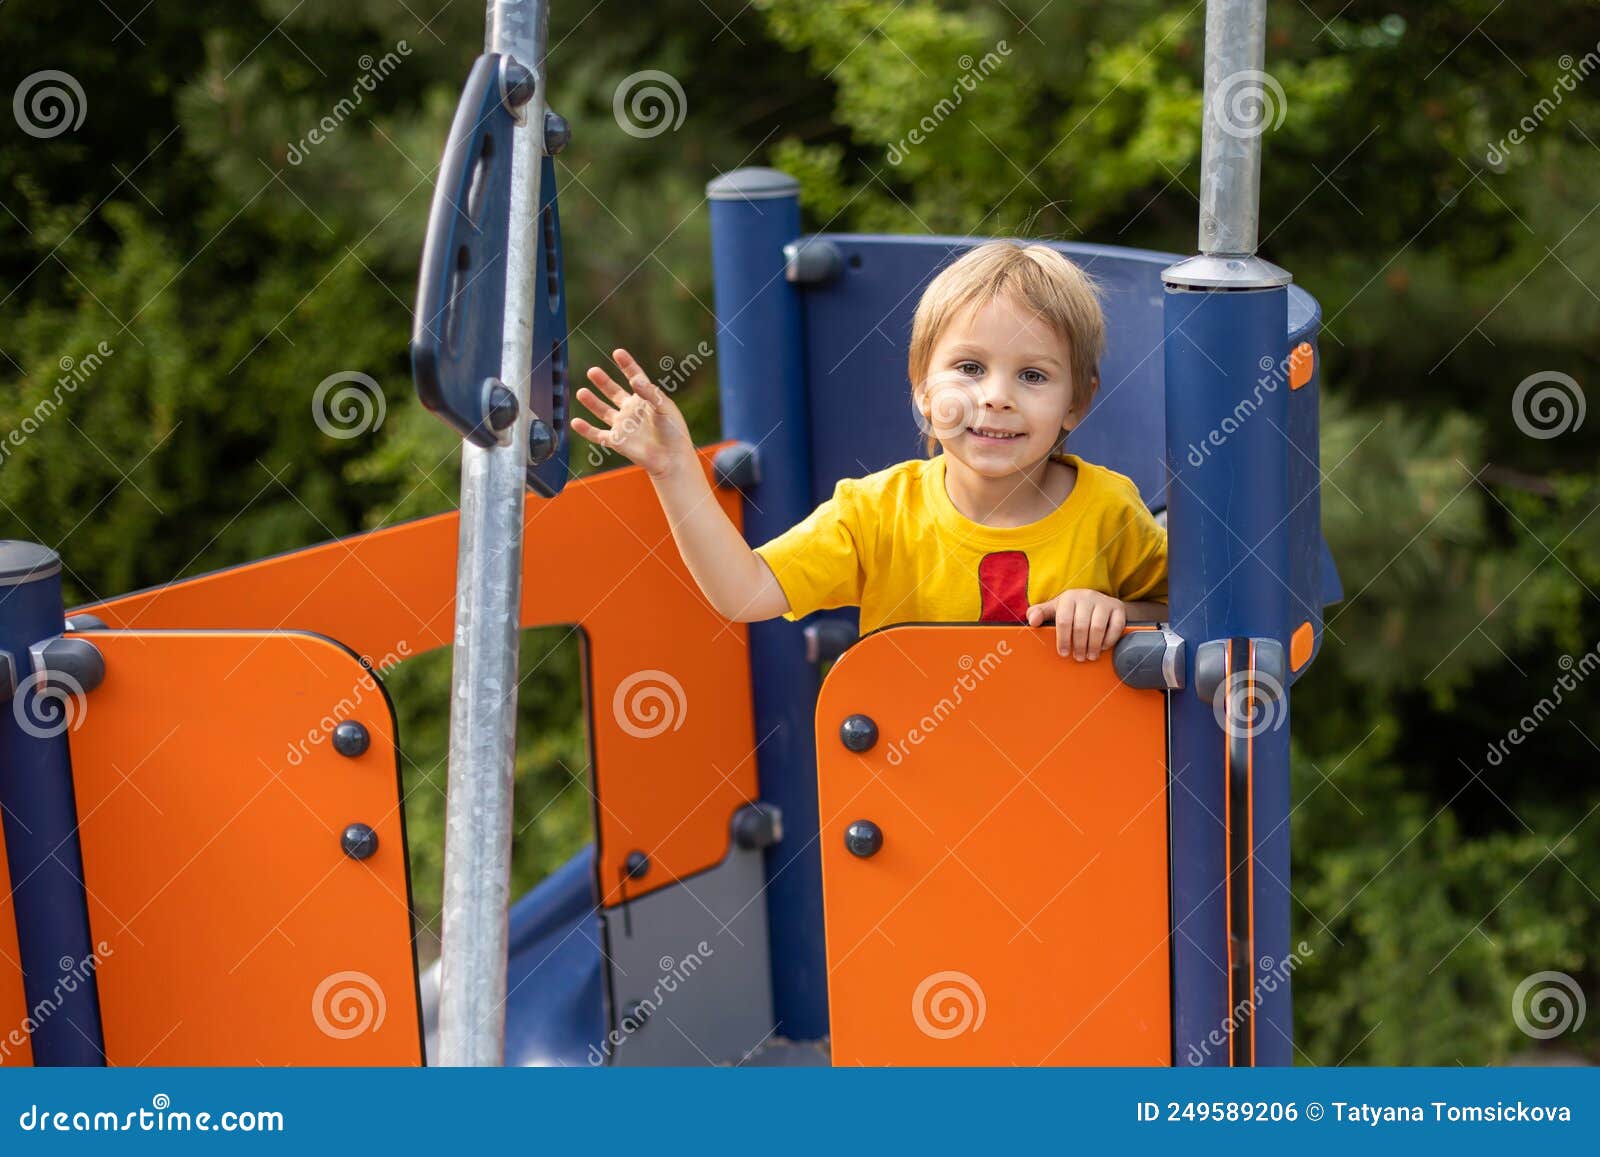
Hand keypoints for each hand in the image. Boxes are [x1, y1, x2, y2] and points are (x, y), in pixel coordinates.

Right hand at [571, 348, 694, 478]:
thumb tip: (635, 379)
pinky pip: (597, 435)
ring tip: (581, 391)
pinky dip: (585, 430)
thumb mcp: (665, 408)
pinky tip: (575, 422)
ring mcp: (623, 426)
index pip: (634, 377)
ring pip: (602, 411)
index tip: (618, 353)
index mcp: (645, 399)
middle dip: (603, 382)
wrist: (672, 458)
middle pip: (613, 392)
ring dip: (592, 402)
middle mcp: (631, 411)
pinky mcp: (617, 441)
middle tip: (592, 371)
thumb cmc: (674, 432)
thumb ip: (650, 393)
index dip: (627, 365)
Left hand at [1025, 589, 1127, 660]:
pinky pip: (1116, 626)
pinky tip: (1103, 647)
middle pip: (1081, 626)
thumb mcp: (1054, 609)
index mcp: (1069, 598)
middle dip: (1079, 645)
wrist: (1097, 600)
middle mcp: (1087, 597)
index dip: (1062, 639)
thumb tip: (1032, 621)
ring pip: (1098, 627)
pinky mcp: (1118, 608)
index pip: (1064, 620)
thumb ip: (1039, 613)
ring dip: (1093, 645)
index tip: (1063, 653)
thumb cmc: (1071, 609)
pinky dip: (1109, 639)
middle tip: (1078, 657)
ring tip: (1090, 656)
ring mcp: (1103, 602)